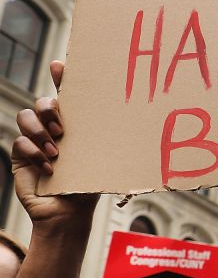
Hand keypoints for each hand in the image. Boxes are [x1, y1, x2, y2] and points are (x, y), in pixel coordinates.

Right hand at [12, 61, 97, 227]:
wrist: (70, 212)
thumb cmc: (90, 186)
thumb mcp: (101, 160)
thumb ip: (106, 142)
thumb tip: (137, 125)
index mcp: (75, 124)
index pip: (66, 95)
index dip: (61, 77)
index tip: (60, 65)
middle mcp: (52, 127)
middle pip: (43, 102)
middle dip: (49, 109)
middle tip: (62, 128)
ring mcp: (34, 140)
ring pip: (26, 116)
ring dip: (40, 131)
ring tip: (56, 151)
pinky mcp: (21, 155)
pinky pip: (20, 143)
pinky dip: (34, 153)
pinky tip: (49, 168)